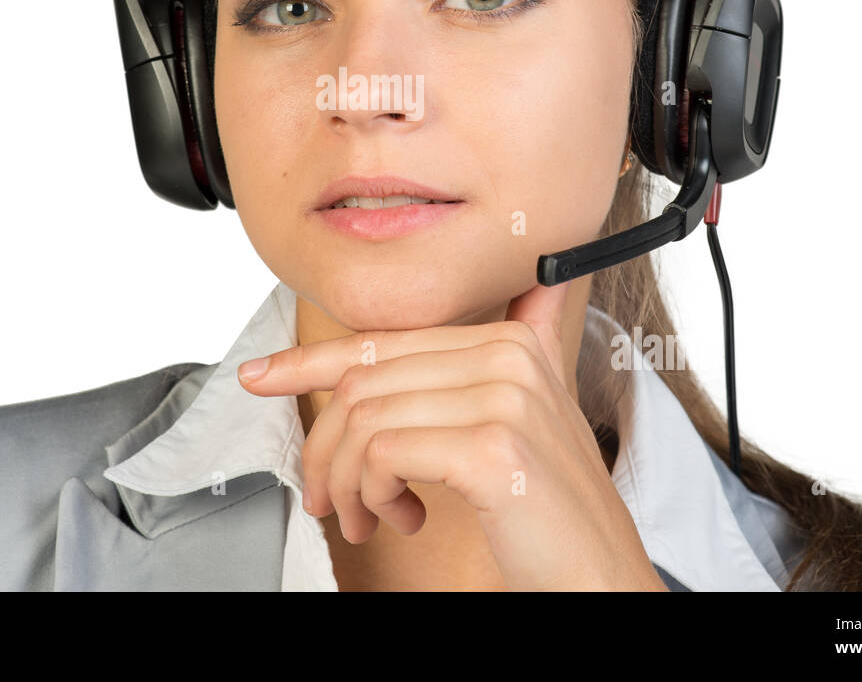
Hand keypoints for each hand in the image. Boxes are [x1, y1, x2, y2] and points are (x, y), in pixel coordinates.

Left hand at [236, 282, 667, 590]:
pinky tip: (406, 519)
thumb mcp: (521, 419)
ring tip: (370, 518)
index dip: (311, 361)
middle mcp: (509, 355)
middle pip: (365, 380)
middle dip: (327, 447)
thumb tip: (531, 285)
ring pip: (365, 418)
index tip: (261, 377)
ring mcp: (503, 397)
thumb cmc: (547, 509)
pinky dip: (375, 494)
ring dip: (349, 482)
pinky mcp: (492, 446)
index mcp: (510, 340)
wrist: (600, 576)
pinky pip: (383, 452)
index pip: (384, 342)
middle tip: (330, 499)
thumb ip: (521, 348)